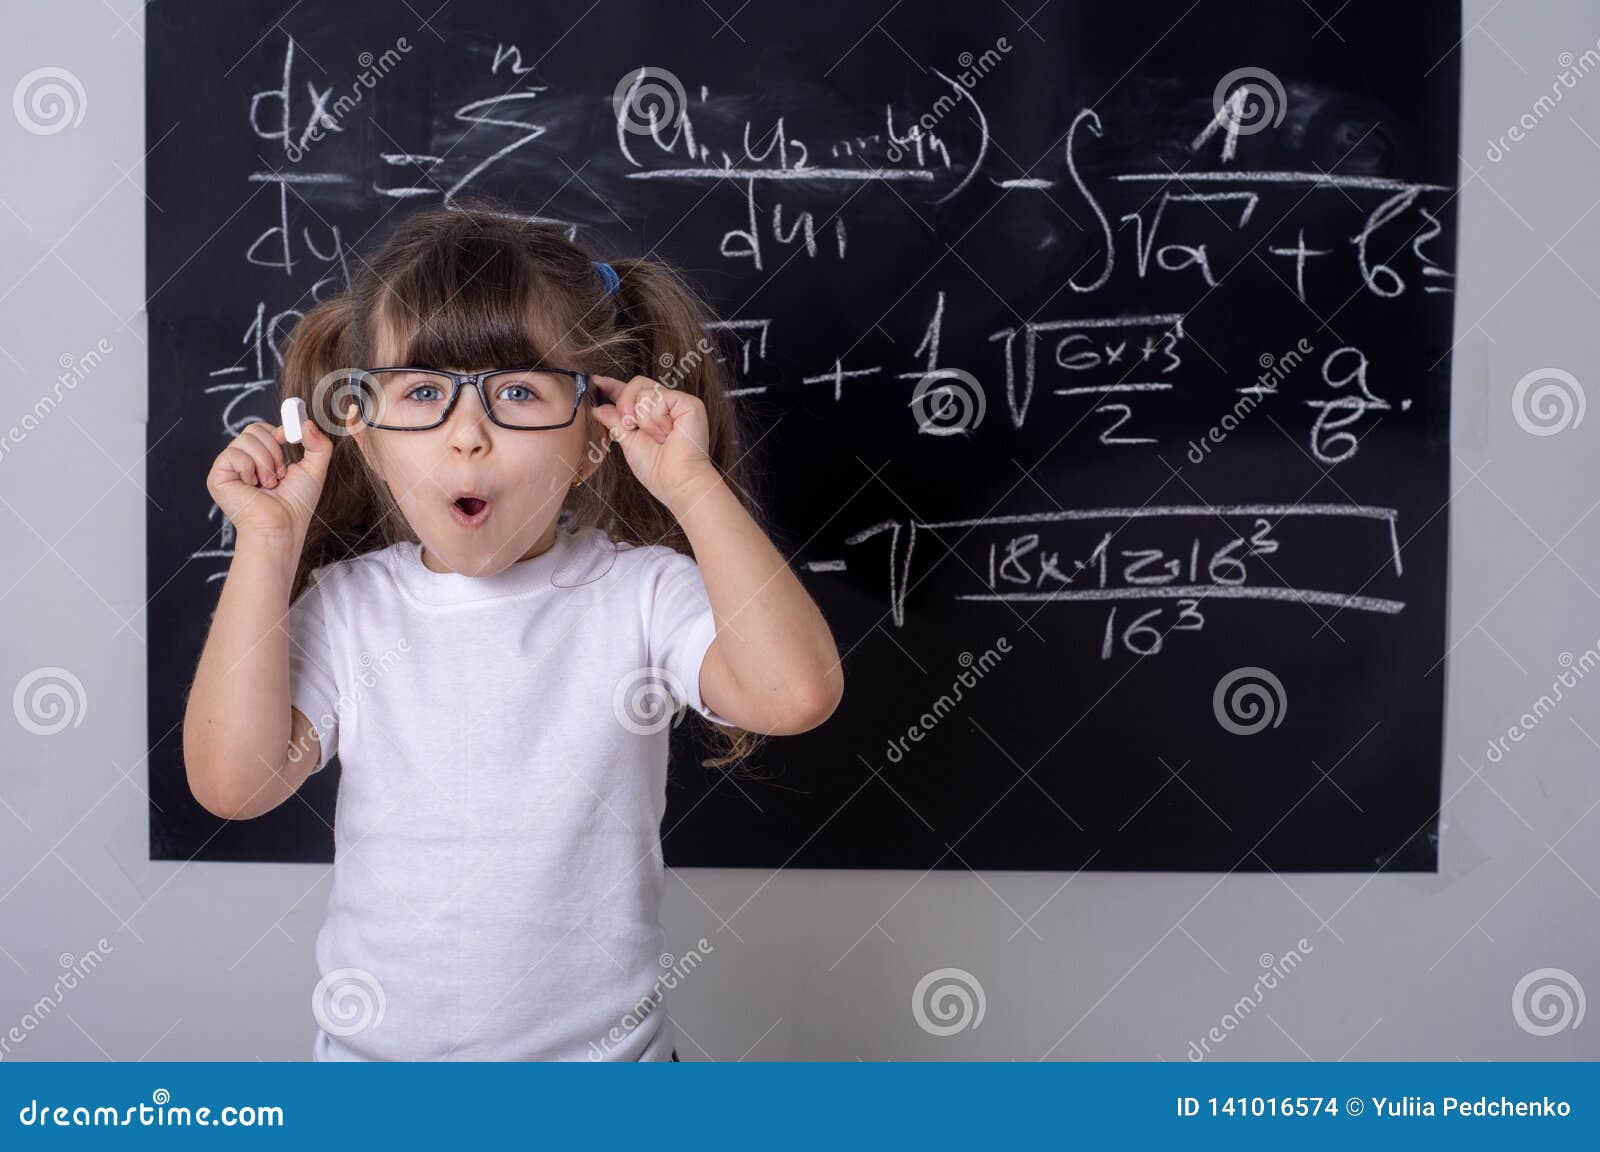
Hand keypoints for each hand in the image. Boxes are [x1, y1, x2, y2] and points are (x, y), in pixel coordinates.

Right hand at [206, 411, 333, 544]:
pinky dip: (249, 468)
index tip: (288, 438)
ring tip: (269, 484)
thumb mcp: (314, 469)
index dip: (277, 430)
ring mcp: (229, 468)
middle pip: (253, 429)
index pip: (263, 429)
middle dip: (273, 450)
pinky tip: (252, 485)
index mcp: (262, 457)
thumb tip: (306, 422)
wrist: (282, 526)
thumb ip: (318, 444)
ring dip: (265, 462)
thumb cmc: (296, 504)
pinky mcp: (218, 476)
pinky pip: (232, 454)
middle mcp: (244, 460)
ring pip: (244, 440)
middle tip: (280, 474)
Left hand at [589, 374, 717, 510]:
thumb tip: (598, 408)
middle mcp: (668, 405)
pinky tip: (667, 434)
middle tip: (629, 425)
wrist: (676, 482)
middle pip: (637, 384)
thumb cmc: (657, 469)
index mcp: (654, 413)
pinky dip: (656, 419)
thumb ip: (615, 421)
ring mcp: (679, 403)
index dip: (613, 386)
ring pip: (645, 392)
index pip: (632, 392)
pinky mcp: (689, 404)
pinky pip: (659, 398)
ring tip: (658, 438)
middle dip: (625, 404)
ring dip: (644, 420)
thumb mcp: (628, 442)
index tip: (596, 382)